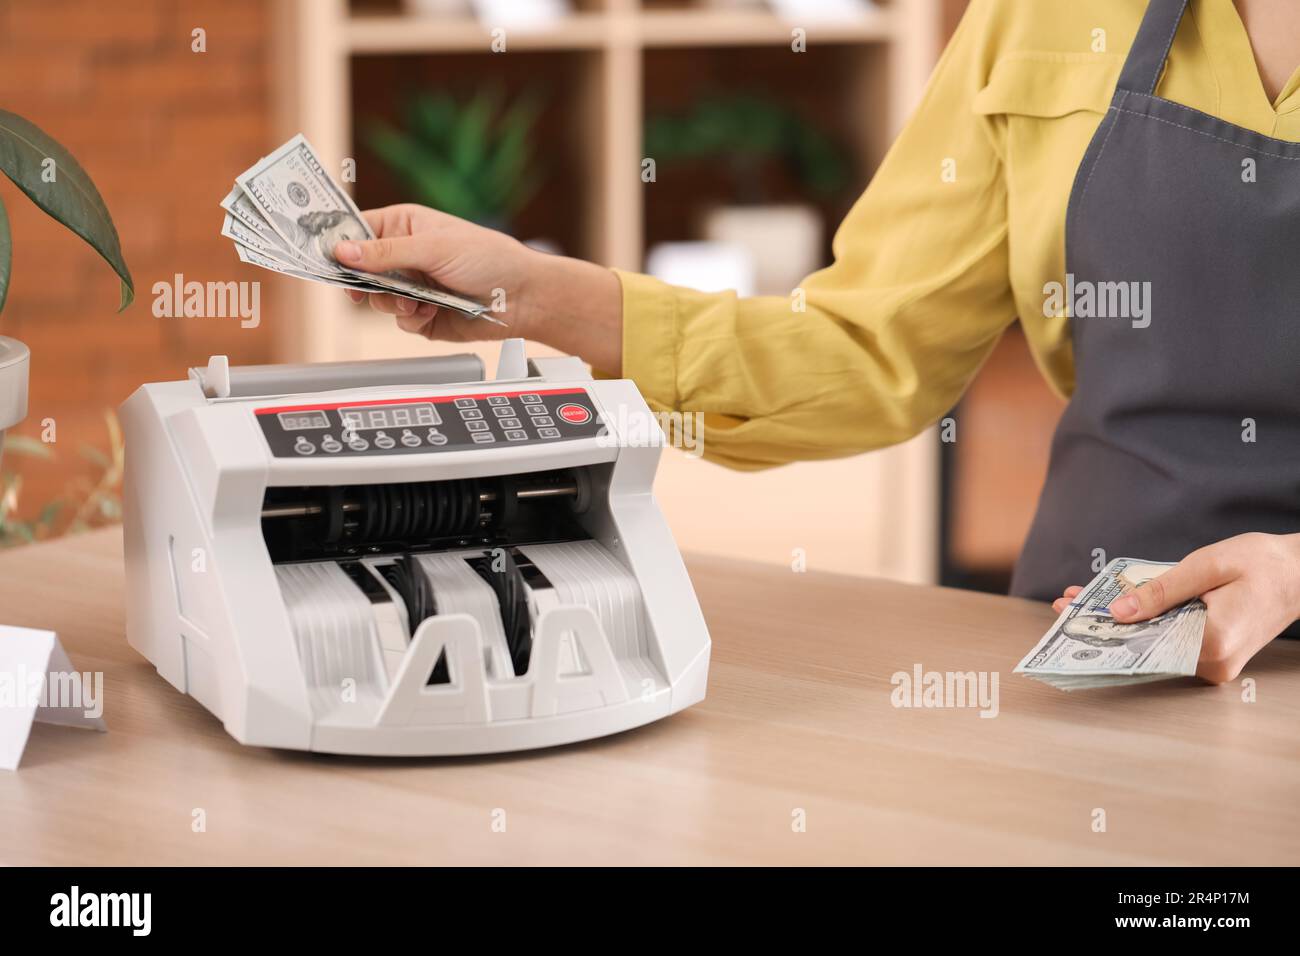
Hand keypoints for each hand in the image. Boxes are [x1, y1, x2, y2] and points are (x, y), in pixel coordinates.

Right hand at [333, 204, 623, 372]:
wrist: (523, 298)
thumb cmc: (489, 258)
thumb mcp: (434, 248)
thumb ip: (386, 253)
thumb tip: (341, 251)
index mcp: (404, 225)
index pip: (356, 231)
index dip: (337, 244)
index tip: (320, 257)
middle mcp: (404, 256)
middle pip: (359, 271)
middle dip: (366, 283)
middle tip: (371, 289)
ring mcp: (412, 287)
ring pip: (375, 300)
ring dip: (391, 304)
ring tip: (414, 302)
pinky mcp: (422, 316)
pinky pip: (398, 322)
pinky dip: (410, 320)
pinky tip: (430, 313)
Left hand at [1050, 533, 1299, 682]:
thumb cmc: (1262, 564)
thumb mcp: (1206, 566)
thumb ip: (1160, 591)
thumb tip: (1119, 611)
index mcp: (1212, 641)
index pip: (1144, 643)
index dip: (1103, 629)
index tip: (1071, 615)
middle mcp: (1214, 663)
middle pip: (1144, 647)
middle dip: (1104, 625)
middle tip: (1067, 606)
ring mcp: (1215, 664)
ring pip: (1154, 645)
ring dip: (1120, 624)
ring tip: (1084, 603)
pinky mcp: (1214, 656)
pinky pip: (1169, 642)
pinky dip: (1144, 624)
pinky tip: (1119, 607)